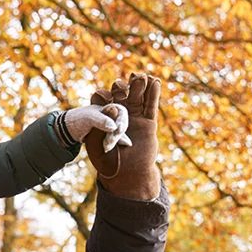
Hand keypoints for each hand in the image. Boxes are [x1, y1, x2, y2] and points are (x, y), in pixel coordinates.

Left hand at [64, 104, 130, 152]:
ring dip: (115, 141)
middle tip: (107, 144)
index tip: (117, 131)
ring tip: (106, 148)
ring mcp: (111, 126)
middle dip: (116, 135)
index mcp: (110, 108)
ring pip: (119, 134)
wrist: (70, 129)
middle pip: (121, 125)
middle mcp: (113, 116)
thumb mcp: (90, 118)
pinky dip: (117, 143)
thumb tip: (114, 127)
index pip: (122, 113)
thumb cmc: (79, 119)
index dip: (122, 122)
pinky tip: (122, 146)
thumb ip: (102, 121)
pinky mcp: (109, 135)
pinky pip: (116, 139)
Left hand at [85, 73, 160, 199]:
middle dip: (120, 89)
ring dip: (138, 86)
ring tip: (140, 77)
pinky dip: (153, 95)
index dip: (102, 97)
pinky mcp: (148, 123)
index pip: (102, 102)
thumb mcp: (97, 146)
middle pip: (120, 96)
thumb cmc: (108, 162)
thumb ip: (100, 127)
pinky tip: (155, 82)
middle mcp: (120, 115)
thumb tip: (112, 108)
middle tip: (120, 86)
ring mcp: (135, 117)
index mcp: (105, 118)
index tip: (102, 97)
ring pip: (137, 98)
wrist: (127, 174)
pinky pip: (151, 106)